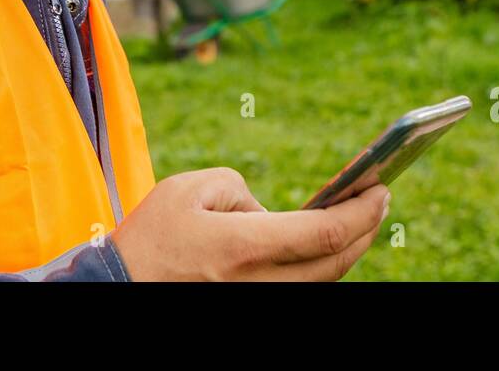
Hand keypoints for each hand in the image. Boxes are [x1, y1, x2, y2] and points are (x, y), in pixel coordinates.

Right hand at [110, 167, 389, 280]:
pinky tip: (323, 246)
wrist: (117, 290)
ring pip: (323, 283)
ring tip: (357, 221)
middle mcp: (259, 284)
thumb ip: (239, 189)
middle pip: (335, 263)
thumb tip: (269, 213)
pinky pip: (299, 292)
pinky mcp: (250, 308)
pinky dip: (320, 268)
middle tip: (378, 201)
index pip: (326, 233)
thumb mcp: (190, 189)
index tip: (381, 189)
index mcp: (245, 247)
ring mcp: (256, 302)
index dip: (362, 211)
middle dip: (365, 230)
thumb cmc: (149, 237)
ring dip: (346, 251)